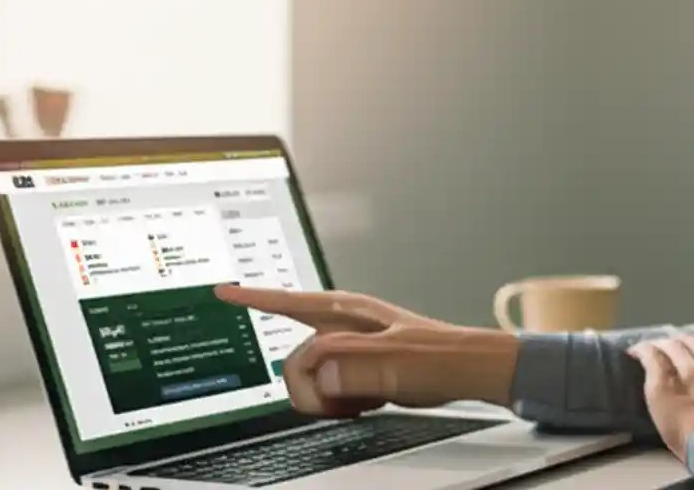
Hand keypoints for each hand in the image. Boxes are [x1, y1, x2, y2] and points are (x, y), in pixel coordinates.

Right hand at [216, 286, 518, 416]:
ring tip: (363, 398)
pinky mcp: (360, 369)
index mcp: (348, 313)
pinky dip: (340, 403)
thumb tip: (316, 372)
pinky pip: (329, 389)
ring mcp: (352, 348)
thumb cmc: (442, 357)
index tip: (222, 291)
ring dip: (327, 398)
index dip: (254, 298)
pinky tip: (366, 403)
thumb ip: (353, 365)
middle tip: (341, 399)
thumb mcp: (396, 362)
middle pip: (294, 358)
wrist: (471, 370)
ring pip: (310, 377)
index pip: (291, 302)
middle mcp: (345, 326)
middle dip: (308, 386)